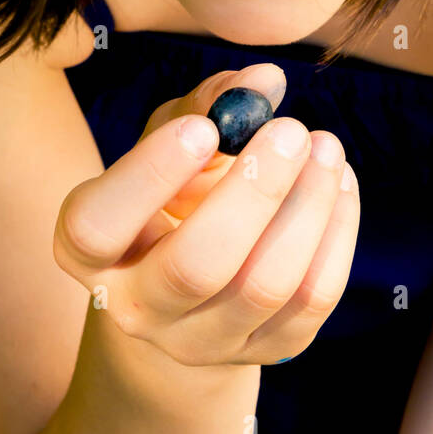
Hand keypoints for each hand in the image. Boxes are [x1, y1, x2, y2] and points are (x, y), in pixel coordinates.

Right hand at [54, 63, 359, 366]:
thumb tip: (263, 82)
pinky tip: (341, 182)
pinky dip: (336, 234)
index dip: (147, 178)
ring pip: (264, 285)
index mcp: (91, 253)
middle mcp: (137, 309)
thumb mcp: (169, 144)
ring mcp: (203, 341)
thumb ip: (207, 105)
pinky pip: (312, 299)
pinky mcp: (267, 351)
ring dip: (307, 207)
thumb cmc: (173, 193)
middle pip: (194, 267)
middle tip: (291, 129)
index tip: (202, 128)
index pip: (98, 227)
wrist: (193, 287)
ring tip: (325, 146)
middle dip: (253, 192)